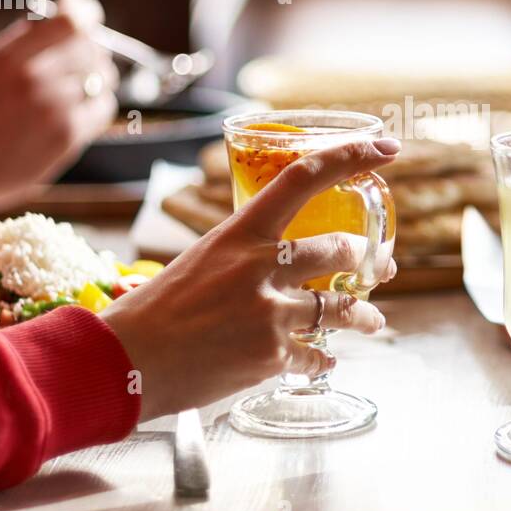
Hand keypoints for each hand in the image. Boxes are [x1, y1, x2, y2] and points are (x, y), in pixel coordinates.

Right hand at [0, 0, 117, 220]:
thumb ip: (24, 38)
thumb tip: (65, 7)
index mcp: (10, 58)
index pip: (69, 22)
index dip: (84, 11)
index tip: (86, 7)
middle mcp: (35, 81)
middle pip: (91, 47)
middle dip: (91, 44)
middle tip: (82, 51)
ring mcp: (55, 110)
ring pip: (103, 76)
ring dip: (97, 74)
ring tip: (77, 81)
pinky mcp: (69, 137)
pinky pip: (104, 107)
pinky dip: (98, 101)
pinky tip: (81, 105)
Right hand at [101, 138, 401, 421]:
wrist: (125, 363)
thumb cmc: (155, 311)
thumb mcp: (201, 260)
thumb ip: (244, 254)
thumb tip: (279, 260)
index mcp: (240, 232)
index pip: (303, 178)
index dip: (351, 156)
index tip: (385, 147)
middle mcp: (260, 266)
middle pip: (339, 249)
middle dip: (365, 260)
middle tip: (380, 268)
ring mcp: (269, 312)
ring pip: (341, 308)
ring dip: (362, 315)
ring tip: (371, 319)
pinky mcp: (270, 355)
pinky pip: (315, 353)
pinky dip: (322, 358)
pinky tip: (323, 359)